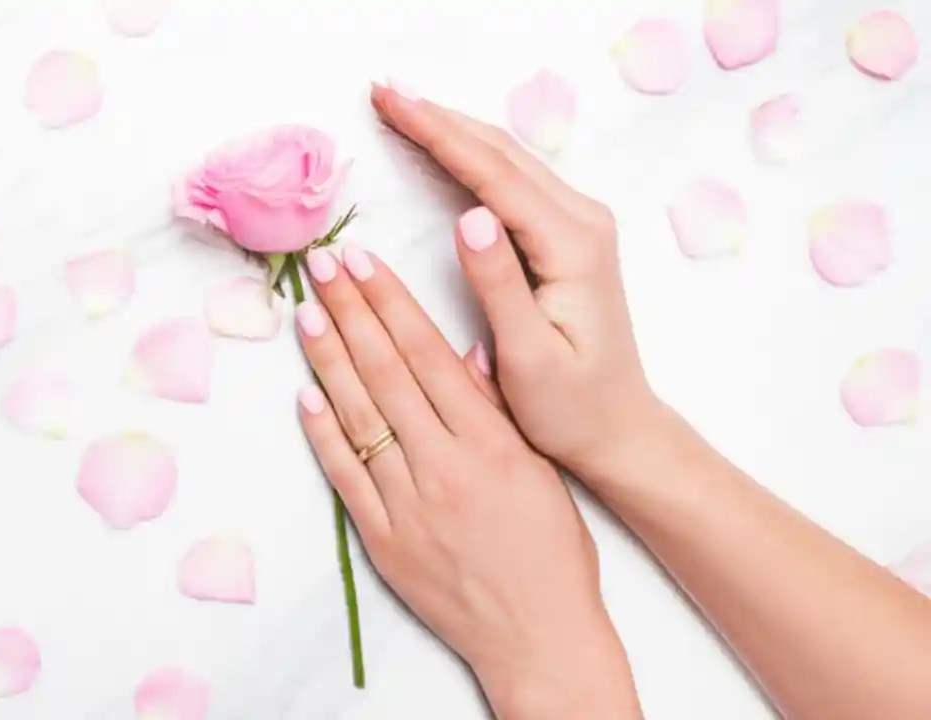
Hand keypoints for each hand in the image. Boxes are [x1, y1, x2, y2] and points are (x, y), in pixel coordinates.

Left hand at [294, 245, 640, 718]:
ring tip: (306, 312)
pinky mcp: (382, 541)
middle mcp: (444, 466)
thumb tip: (464, 352)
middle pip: (386, 372)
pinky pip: (345, 477)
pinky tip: (305, 394)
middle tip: (321, 265)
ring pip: (358, 416)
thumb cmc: (552, 553)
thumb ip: (497, 411)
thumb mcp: (539, 469)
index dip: (390, 301)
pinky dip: (323, 435)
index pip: (428, 354)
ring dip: (329, 359)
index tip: (363, 261)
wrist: (540, 636)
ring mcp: (407, 504)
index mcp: (491, 443)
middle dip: (350, 310)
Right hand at [371, 84, 662, 482]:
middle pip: (502, 150)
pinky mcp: (568, 237)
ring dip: (454, 130)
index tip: (391, 103)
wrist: (618, 429)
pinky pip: (513, 179)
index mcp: (571, 245)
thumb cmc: (569, 407)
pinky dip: (472, 155)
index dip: (438, 133)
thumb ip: (499, 284)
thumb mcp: (529, 356)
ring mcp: (579, 225)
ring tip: (403, 107)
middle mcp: (582, 222)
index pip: (493, 172)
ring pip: (508, 158)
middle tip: (383, 92)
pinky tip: (446, 145)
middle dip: (439, 117)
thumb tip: (469, 216)